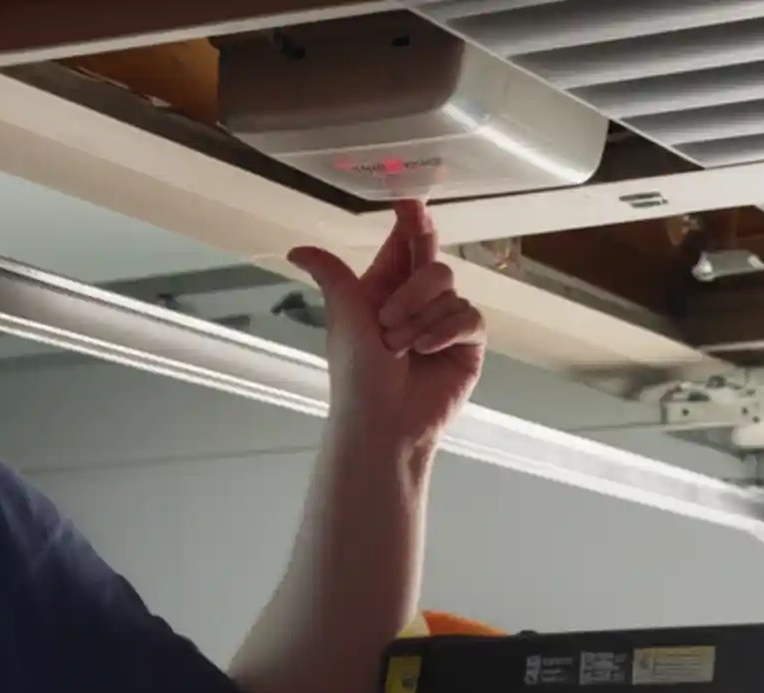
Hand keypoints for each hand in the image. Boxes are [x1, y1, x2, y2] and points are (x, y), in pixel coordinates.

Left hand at [287, 200, 484, 448]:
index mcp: (387, 288)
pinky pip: (468, 317)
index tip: (411, 200)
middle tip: (386, 318)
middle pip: (431, 261)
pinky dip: (443, 331)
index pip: (405, 244)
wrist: (383, 421)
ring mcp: (446, 320)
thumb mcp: (344, 317)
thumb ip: (333, 275)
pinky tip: (425, 351)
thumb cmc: (357, 374)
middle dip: (411, 287)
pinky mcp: (468, 343)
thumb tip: (296, 250)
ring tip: (398, 349)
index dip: (411, 221)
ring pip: (448, 289)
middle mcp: (419, 300)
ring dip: (418, 319)